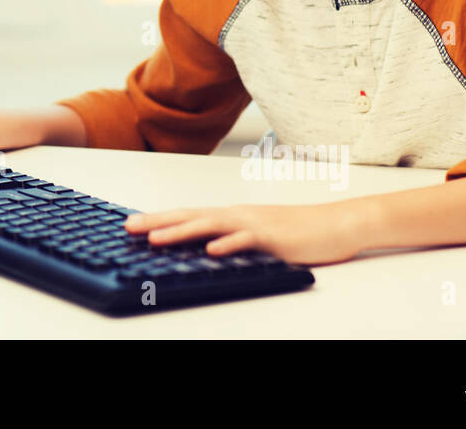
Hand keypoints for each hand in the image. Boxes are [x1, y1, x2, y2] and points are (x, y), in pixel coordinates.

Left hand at [123, 202, 365, 266]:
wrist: (336, 224)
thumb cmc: (297, 232)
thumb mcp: (258, 236)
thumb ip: (233, 240)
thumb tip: (205, 250)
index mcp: (232, 215)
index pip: (188, 215)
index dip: (159, 219)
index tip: (132, 224)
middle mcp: (238, 215)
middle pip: (190, 216)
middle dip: (158, 222)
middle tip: (129, 227)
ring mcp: (254, 224)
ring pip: (211, 225)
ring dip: (181, 232)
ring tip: (155, 239)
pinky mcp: (273, 237)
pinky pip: (247, 241)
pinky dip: (228, 245)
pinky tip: (211, 251)